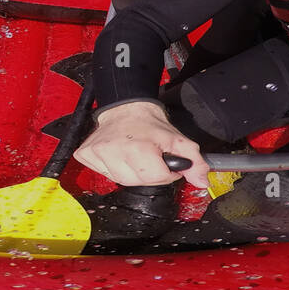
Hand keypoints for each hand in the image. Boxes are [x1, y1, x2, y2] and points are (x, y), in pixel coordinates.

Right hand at [73, 99, 203, 186]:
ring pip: (120, 181)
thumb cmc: (151, 124)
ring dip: (131, 172)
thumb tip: (202, 182)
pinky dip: (112, 168)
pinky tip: (117, 155)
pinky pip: (102, 174)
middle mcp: (114, 152)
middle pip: (138, 182)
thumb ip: (195, 161)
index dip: (167, 171)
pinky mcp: (86, 154)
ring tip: (133, 155)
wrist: (126, 107)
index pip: (158, 178)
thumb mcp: (179, 139)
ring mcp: (97, 154)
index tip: (164, 159)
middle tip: (150, 156)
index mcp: (139, 149)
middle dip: (149, 173)